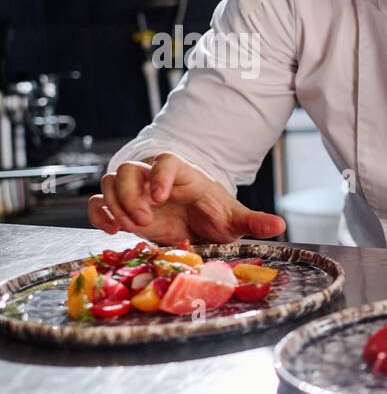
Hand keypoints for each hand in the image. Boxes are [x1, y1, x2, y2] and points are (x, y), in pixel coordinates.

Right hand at [88, 151, 285, 244]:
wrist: (196, 224)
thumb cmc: (213, 215)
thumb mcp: (233, 221)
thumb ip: (253, 222)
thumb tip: (280, 224)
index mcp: (182, 175)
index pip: (165, 162)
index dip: (159, 175)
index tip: (160, 197)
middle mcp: (154, 179)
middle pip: (129, 170)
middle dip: (131, 195)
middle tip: (144, 220)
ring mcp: (135, 192)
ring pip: (110, 182)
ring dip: (115, 204)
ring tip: (132, 228)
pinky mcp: (121, 208)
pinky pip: (99, 203)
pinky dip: (99, 214)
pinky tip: (111, 230)